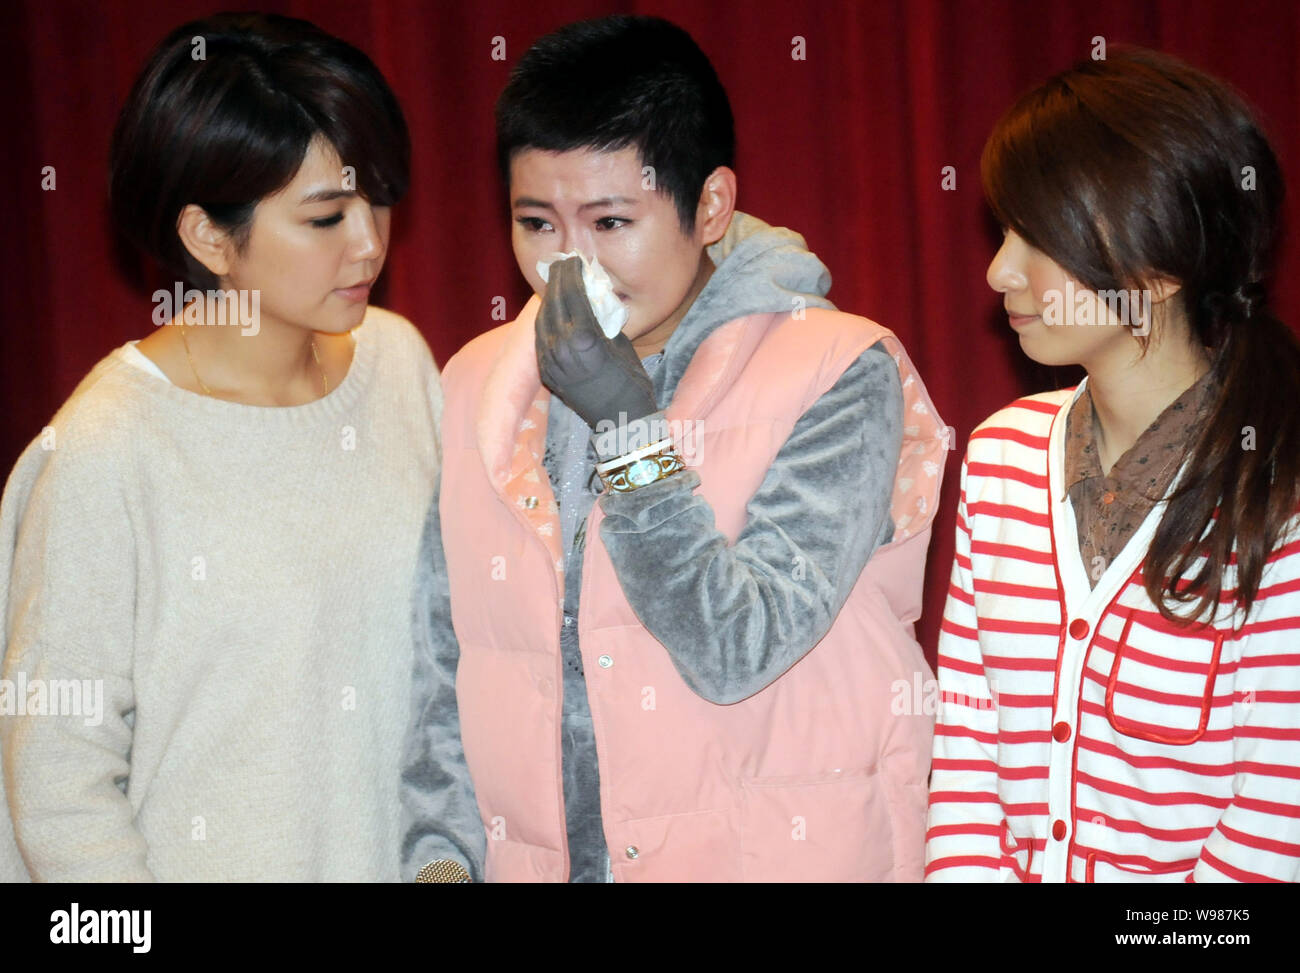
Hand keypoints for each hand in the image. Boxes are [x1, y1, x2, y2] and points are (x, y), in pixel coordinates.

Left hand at [535, 256, 655, 429]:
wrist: (621, 419)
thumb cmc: (630, 380)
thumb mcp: (621, 342)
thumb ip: (601, 319)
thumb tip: (590, 297)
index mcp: (584, 339)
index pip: (572, 295)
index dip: (571, 275)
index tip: (573, 260)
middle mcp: (562, 349)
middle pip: (553, 305)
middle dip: (557, 282)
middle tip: (561, 264)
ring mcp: (551, 363)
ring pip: (542, 321)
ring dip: (549, 300)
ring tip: (555, 284)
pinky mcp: (547, 374)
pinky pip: (541, 341)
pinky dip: (545, 322)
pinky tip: (551, 312)